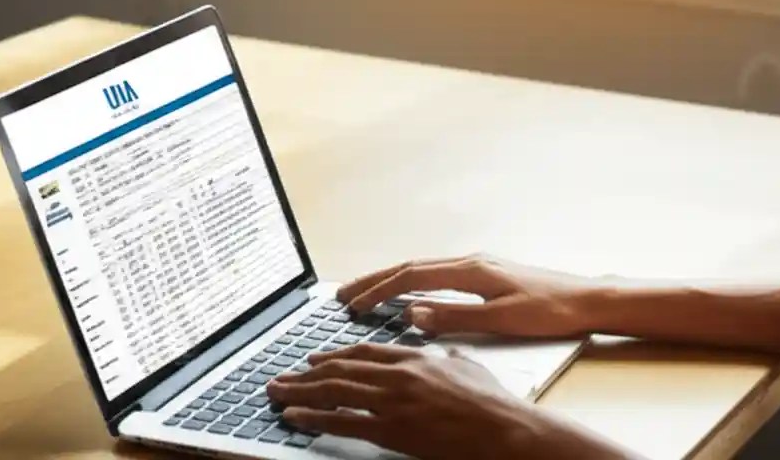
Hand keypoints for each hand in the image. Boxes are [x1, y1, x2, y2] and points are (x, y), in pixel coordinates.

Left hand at [267, 344, 561, 459]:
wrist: (503, 428)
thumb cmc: (492, 403)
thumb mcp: (470, 368)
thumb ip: (450, 359)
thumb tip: (445, 353)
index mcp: (415, 357)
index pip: (364, 352)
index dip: (334, 355)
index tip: (314, 359)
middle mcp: (398, 374)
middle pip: (341, 368)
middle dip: (306, 372)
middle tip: (283, 376)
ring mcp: (393, 400)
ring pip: (334, 391)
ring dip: (300, 391)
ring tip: (276, 393)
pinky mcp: (391, 429)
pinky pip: (342, 421)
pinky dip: (314, 417)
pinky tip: (295, 416)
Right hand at [337, 253, 598, 336]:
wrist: (587, 299)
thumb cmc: (551, 311)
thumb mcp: (501, 321)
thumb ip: (455, 317)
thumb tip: (413, 313)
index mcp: (472, 270)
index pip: (412, 277)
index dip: (378, 291)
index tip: (353, 305)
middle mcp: (472, 261)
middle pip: (411, 267)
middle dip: (375, 280)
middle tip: (344, 294)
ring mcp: (480, 265)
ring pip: (424, 268)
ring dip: (392, 279)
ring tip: (367, 292)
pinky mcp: (488, 273)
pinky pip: (439, 273)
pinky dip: (414, 280)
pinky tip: (410, 291)